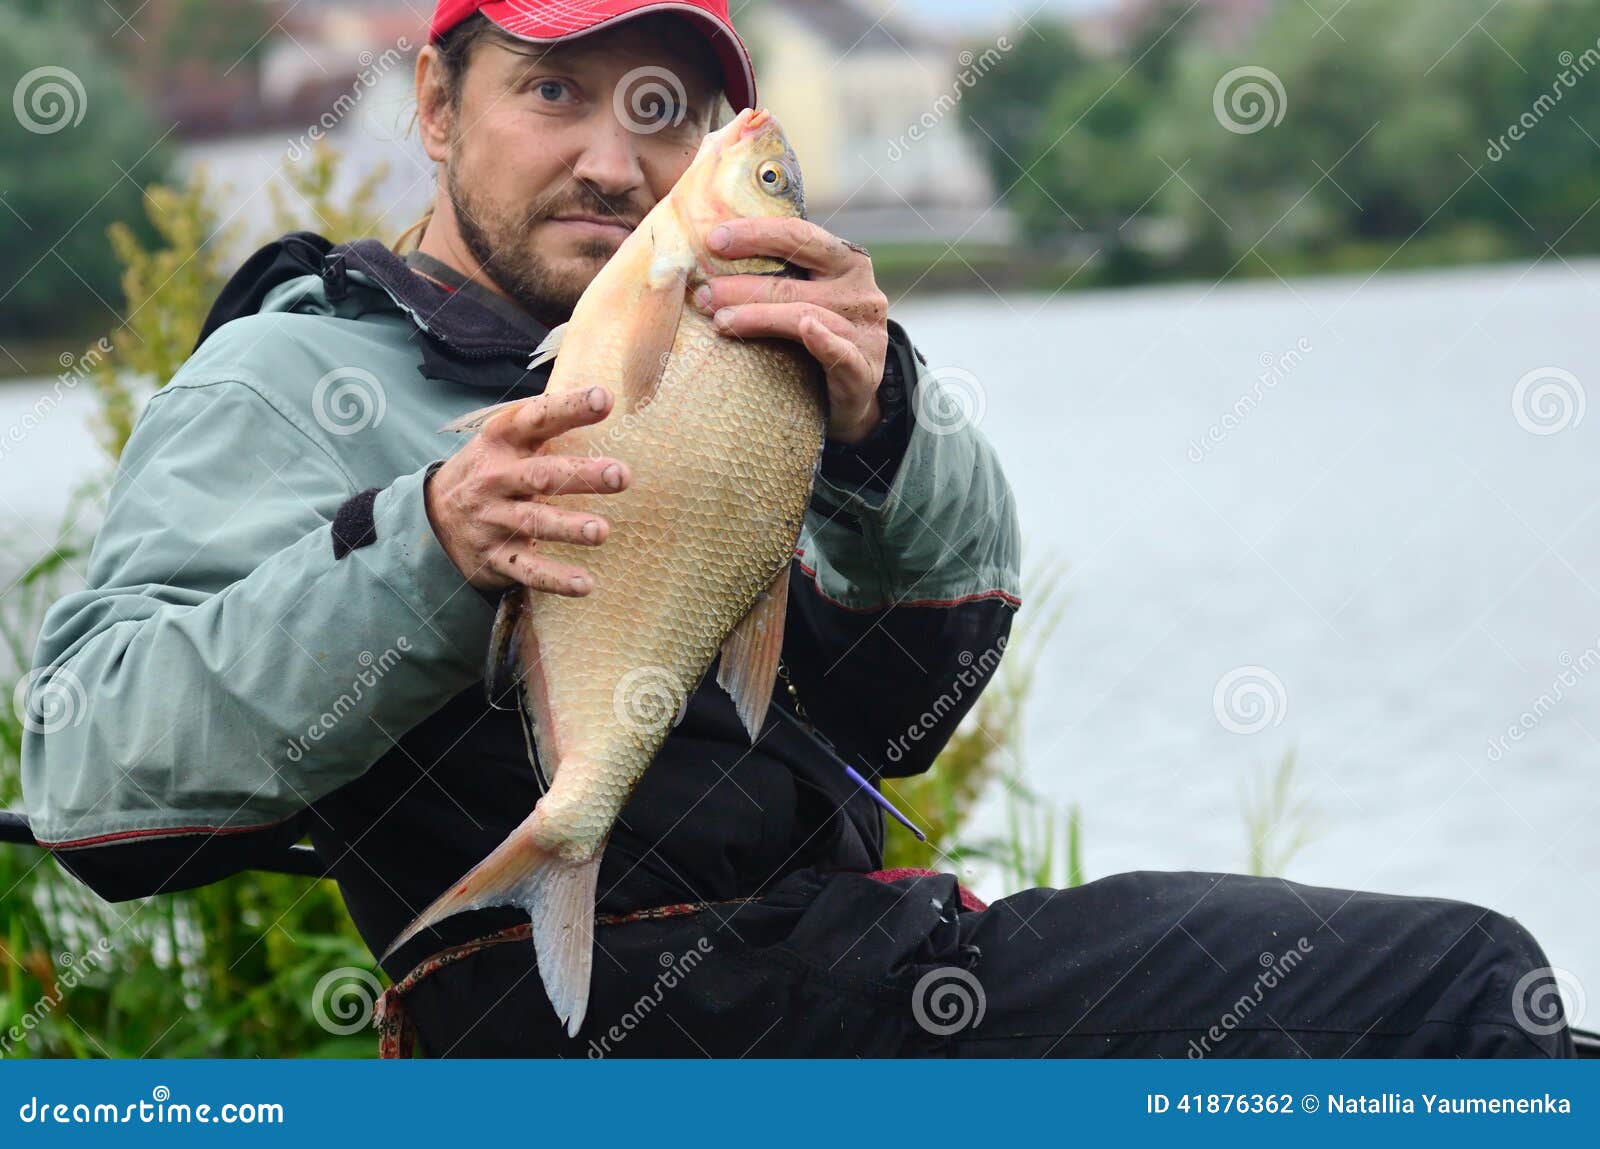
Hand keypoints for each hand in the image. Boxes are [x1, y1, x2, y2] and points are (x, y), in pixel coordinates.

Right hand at [425, 387, 630, 596]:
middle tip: (620, 475)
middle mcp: (496, 478)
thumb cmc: (491, 471)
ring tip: (601, 531)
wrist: (433, 518)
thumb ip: (544, 422)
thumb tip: (603, 393)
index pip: (537, 418)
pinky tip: (585, 585)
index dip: (569, 407)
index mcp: (502, 441)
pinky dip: (556, 579)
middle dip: (582, 475)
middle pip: (542, 475)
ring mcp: (493, 519)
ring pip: (534, 522)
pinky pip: (528, 570)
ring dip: (569, 527)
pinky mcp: (495, 558)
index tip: (604, 398)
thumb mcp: (505, 440)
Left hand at [692, 219, 889, 444]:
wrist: (854, 393)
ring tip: (721, 322)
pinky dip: (824, 339)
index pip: (799, 236)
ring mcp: (865, 330)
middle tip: (705, 294)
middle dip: (744, 285)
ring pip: (806, 314)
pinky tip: (806, 330)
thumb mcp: (805, 296)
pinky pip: (841, 351)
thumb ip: (776, 275)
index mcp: (844, 261)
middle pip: (795, 280)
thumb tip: (707, 257)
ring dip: (759, 316)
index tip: (713, 241)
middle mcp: (859, 290)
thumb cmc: (818, 336)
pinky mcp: (865, 368)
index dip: (756, 234)